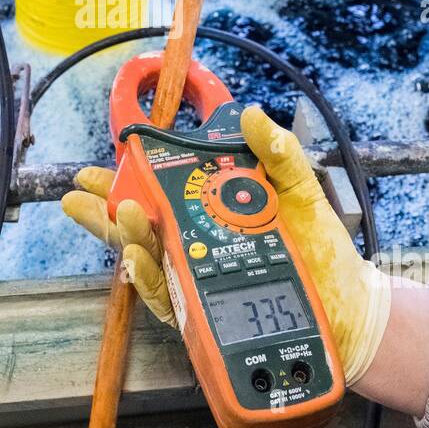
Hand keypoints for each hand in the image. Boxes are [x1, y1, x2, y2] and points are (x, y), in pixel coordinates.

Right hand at [62, 108, 390, 386]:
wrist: (349, 307)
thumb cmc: (323, 250)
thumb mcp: (300, 191)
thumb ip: (277, 154)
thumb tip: (251, 113)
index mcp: (212, 214)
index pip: (157, 195)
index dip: (122, 182)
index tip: (93, 170)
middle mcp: (198, 246)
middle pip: (139, 228)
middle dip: (104, 212)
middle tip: (79, 197)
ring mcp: (199, 280)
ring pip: (149, 260)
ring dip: (128, 237)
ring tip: (122, 215)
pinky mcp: (207, 314)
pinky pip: (168, 299)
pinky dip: (150, 280)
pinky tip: (140, 260)